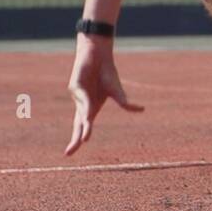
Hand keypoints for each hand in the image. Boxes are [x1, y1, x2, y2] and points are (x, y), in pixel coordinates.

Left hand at [66, 35, 143, 155]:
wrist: (98, 56)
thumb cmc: (107, 74)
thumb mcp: (118, 92)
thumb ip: (126, 104)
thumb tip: (142, 110)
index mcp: (90, 108)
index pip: (82, 127)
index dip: (78, 139)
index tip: (69, 153)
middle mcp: (82, 105)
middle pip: (78, 125)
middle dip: (75, 140)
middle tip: (69, 154)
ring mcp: (77, 96)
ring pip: (84, 114)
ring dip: (85, 125)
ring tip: (85, 139)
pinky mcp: (74, 87)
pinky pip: (84, 100)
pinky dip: (87, 105)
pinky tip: (89, 113)